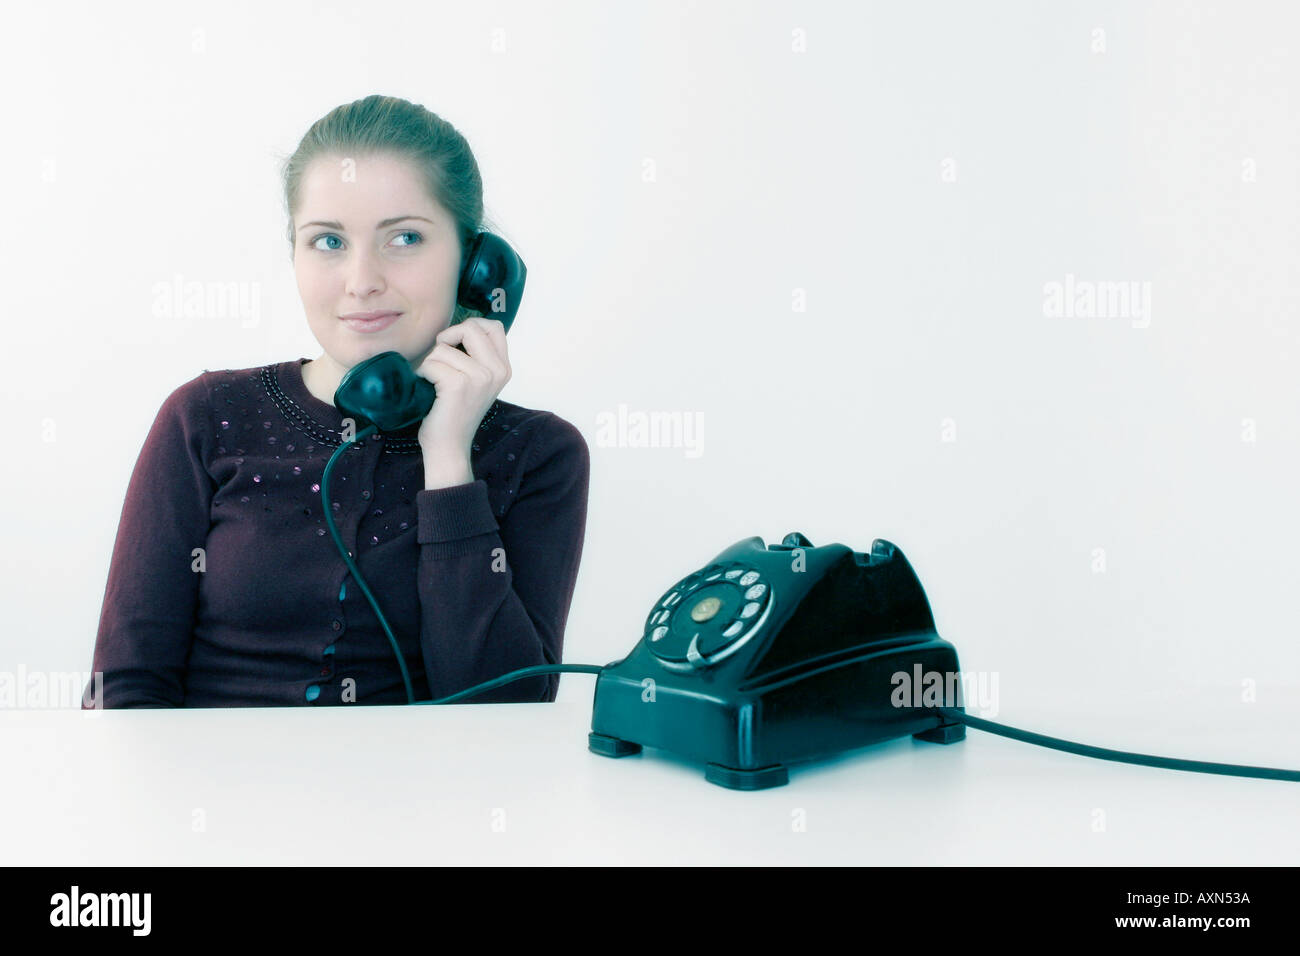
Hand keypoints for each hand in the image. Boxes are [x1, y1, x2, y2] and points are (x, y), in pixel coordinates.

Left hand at [415, 317, 511, 461]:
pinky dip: (422, 374)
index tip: (455, 344)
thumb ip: (476, 356)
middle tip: (439, 358)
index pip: (493, 326)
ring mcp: (480, 377)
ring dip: (430, 362)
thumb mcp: (476, 381)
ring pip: (444, 347)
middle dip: (447, 338)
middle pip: (471, 328)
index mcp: (504, 368)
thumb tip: (456, 328)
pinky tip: (427, 390)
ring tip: (434, 383)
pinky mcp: (459, 384)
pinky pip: (431, 363)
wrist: (449, 447)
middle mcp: (497, 371)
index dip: (470, 326)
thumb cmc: (455, 412)